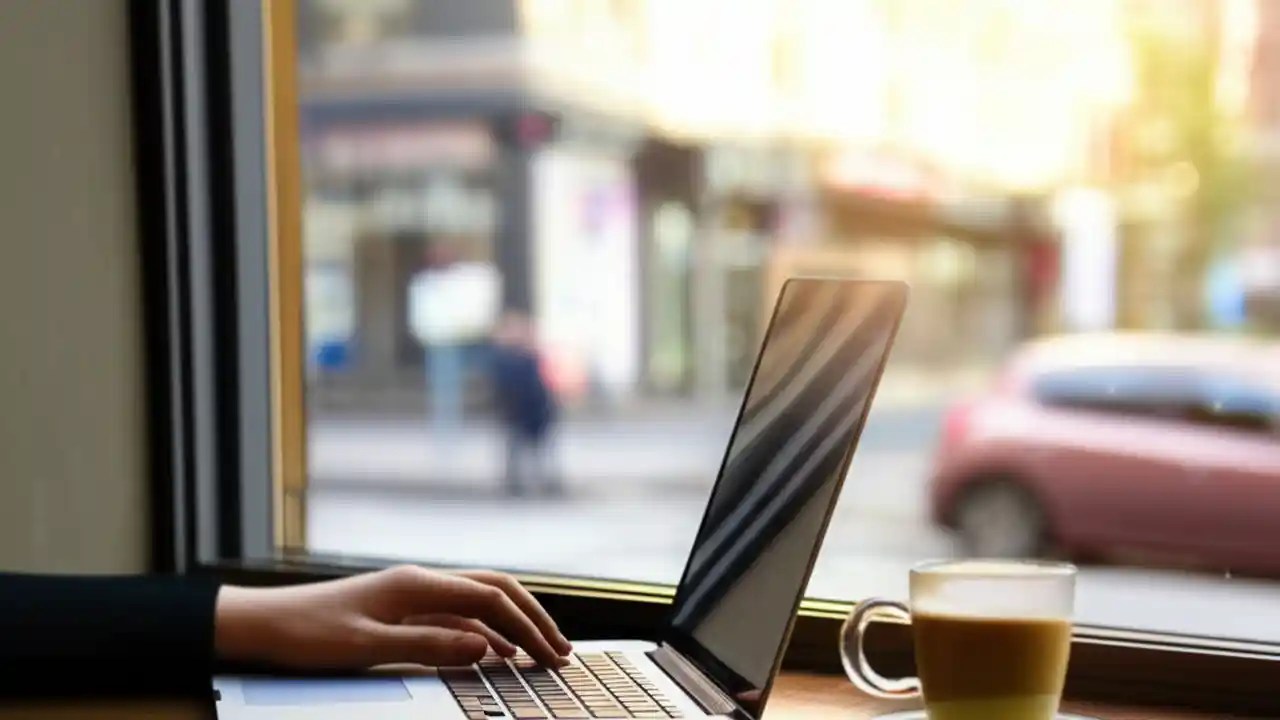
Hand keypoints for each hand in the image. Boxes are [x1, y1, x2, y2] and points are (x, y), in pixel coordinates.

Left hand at [214, 566, 571, 669]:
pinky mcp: (402, 609)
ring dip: (514, 623)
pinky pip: (457, 615)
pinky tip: (496, 653)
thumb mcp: (367, 646)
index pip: (490, 598)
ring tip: (541, 651)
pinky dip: (486, 632)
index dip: (527, 626)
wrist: (262, 625)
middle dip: (533, 618)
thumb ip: (428, 645)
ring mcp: (412, 594)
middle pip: (495, 589)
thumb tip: (485, 648)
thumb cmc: (307, 634)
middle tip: (561, 651)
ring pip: (480, 600)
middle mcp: (420, 582)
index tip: (551, 655)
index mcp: (416, 584)